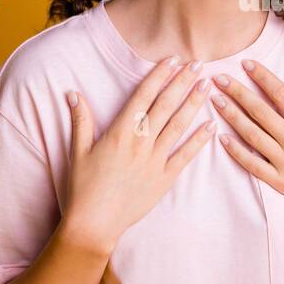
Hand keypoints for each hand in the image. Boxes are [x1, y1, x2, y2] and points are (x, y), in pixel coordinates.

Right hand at [60, 56, 213, 252]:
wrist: (94, 223)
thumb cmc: (83, 187)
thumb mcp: (78, 151)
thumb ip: (80, 120)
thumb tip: (72, 93)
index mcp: (120, 132)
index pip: (143, 96)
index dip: (159, 76)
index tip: (172, 60)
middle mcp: (140, 142)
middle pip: (165, 105)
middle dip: (182, 82)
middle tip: (198, 64)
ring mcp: (155, 160)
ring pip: (179, 126)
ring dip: (194, 104)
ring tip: (207, 86)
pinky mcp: (164, 178)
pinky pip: (185, 156)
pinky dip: (199, 140)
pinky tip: (211, 126)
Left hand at [210, 59, 283, 230]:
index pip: (281, 95)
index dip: (262, 77)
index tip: (247, 63)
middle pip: (261, 112)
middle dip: (238, 92)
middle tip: (220, 78)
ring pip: (252, 135)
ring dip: (232, 116)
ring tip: (216, 100)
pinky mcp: (280, 182)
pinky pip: (253, 165)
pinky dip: (236, 151)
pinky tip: (222, 137)